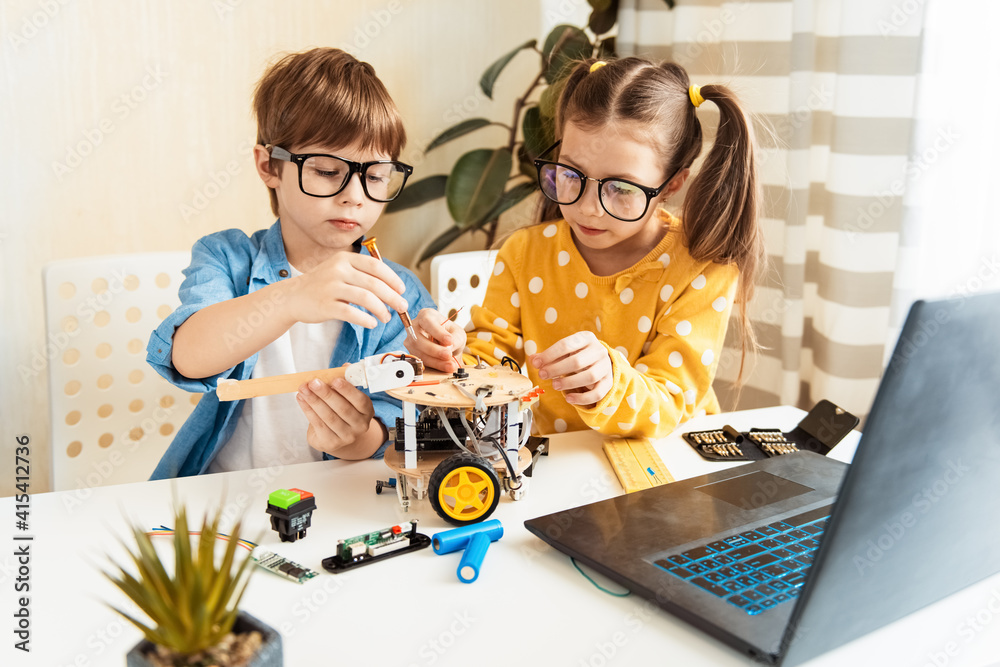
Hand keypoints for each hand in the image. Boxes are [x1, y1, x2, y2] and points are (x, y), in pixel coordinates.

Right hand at [286, 252, 407, 327]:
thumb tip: (393, 287)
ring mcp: (331, 287)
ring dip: (381, 310)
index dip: (392, 278)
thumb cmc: (322, 285)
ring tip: (386, 317)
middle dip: (392, 297)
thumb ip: (362, 274)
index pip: (375, 266)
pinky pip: (351, 313)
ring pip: (366, 299)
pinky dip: (365, 319)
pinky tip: (371, 323)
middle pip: (374, 284)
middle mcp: (338, 270)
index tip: (401, 290)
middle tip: (402, 307)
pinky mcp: (325, 305)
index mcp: (344, 259)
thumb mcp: (339, 270)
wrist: (293, 296)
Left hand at [296, 377, 381, 456]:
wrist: (338, 435)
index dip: (348, 390)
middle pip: (342, 409)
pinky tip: (301, 399)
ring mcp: (346, 436)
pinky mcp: (331, 443)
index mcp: (367, 411)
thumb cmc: (343, 410)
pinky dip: (308, 410)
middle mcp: (360, 425)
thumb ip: (347, 381)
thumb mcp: (348, 396)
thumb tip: (346, 366)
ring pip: (328, 417)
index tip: (335, 379)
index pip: (360, 400)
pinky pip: (318, 424)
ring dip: (314, 401)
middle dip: (326, 394)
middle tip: (313, 382)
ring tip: (303, 389)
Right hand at [405, 308, 465, 372]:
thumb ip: (455, 338)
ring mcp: (411, 340)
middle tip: (448, 355)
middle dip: (435, 349)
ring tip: (450, 365)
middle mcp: (415, 327)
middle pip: (418, 339)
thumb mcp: (458, 333)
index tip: (449, 341)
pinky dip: (435, 365)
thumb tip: (448, 347)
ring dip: (436, 361)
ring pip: (419, 352)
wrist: (447, 345)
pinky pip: (421, 360)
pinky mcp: (413, 353)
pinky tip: (445, 367)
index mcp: (426, 315)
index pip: (427, 321)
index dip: (437, 332)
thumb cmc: (450, 333)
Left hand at [531, 331, 612, 406]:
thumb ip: (548, 356)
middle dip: (557, 369)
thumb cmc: (578, 354)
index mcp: (587, 338)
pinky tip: (568, 398)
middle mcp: (599, 351)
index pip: (566, 345)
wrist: (601, 361)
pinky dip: (582, 398)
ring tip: (555, 385)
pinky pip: (597, 393)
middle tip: (543, 375)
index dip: (549, 355)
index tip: (537, 364)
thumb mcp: (564, 351)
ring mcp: (606, 367)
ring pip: (589, 376)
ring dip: (569, 382)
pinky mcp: (608, 383)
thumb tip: (533, 360)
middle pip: (577, 361)